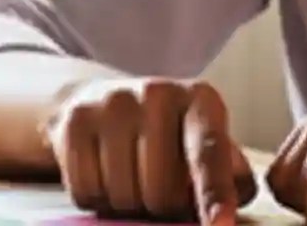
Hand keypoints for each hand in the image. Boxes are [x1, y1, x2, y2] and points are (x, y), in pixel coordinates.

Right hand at [43, 77, 257, 223]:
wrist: (102, 98)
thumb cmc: (168, 133)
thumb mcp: (204, 142)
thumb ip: (228, 175)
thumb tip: (231, 208)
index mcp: (200, 100)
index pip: (209, 153)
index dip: (214, 194)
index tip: (221, 225)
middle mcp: (158, 93)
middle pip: (162, 192)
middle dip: (163, 209)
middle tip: (160, 190)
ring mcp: (114, 104)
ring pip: (123, 197)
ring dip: (129, 206)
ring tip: (133, 177)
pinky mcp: (75, 121)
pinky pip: (86, 193)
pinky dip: (96, 200)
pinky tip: (105, 173)